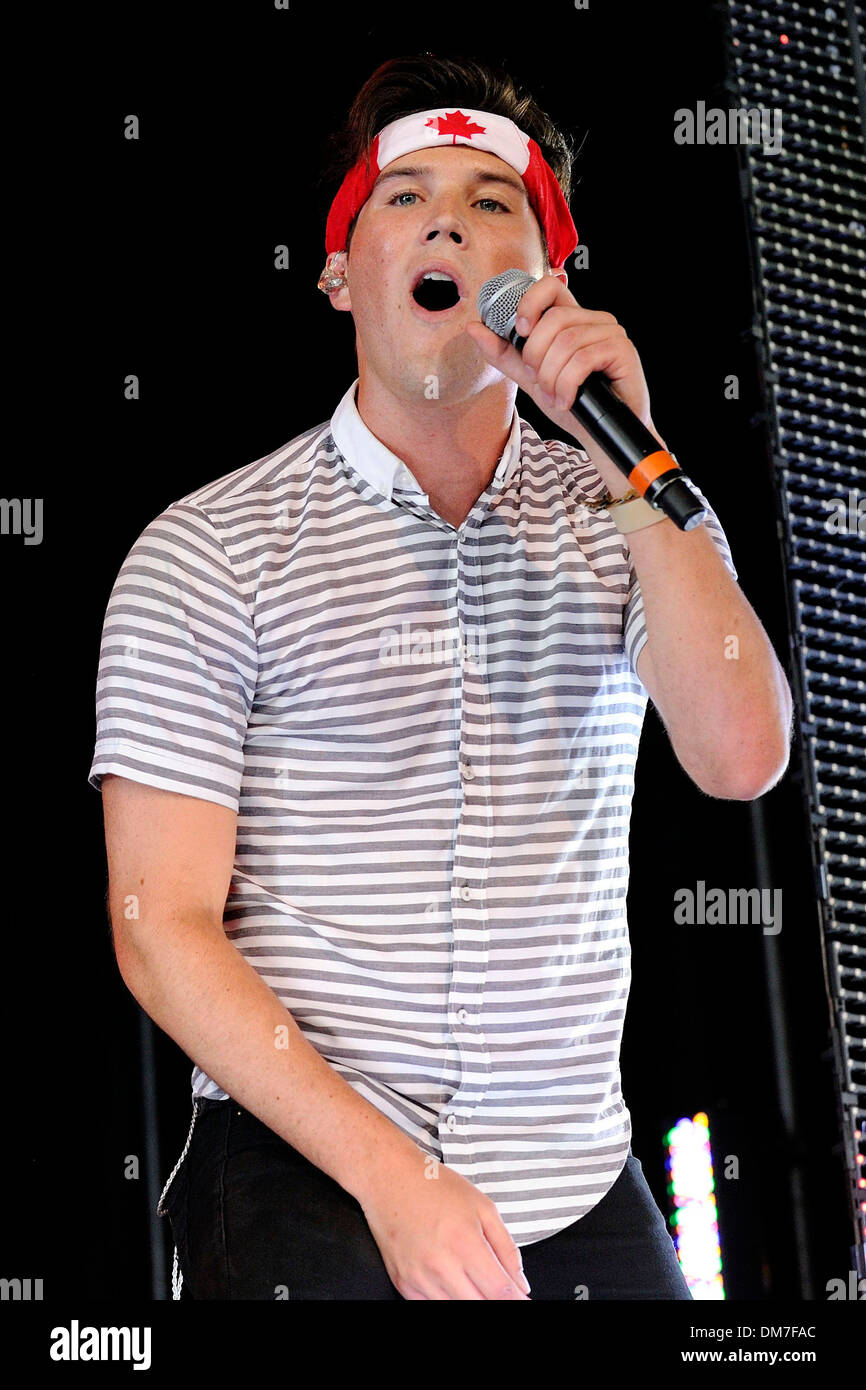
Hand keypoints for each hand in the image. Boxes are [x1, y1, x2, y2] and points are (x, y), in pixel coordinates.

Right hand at [359, 1148, 531, 1299]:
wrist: (390, 1178)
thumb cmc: (435, 1187)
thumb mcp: (483, 1207)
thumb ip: (507, 1248)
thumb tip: (520, 1285)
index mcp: (465, 1243)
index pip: (500, 1291)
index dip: (517, 1300)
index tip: (522, 1301)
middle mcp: (441, 1266)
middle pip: (479, 1304)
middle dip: (494, 1299)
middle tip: (496, 1285)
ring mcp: (419, 1278)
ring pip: (455, 1308)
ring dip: (471, 1297)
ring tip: (471, 1277)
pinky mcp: (403, 1284)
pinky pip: (430, 1307)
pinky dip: (446, 1298)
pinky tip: (450, 1281)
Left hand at [464, 273, 665, 480]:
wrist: (600, 435)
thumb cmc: (572, 404)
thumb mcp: (530, 377)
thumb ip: (505, 353)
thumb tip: (474, 328)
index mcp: (573, 319)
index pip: (550, 286)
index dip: (530, 303)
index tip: (521, 332)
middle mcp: (594, 320)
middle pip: (554, 319)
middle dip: (536, 356)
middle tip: (538, 382)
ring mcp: (611, 333)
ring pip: (567, 341)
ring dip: (551, 376)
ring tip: (553, 397)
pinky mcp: (623, 350)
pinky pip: (584, 359)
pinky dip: (568, 384)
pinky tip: (567, 400)